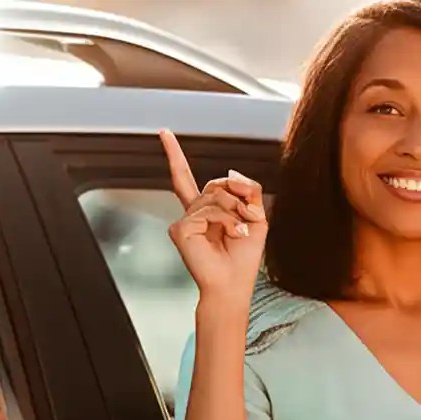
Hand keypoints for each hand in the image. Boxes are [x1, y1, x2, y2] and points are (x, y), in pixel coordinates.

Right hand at [160, 129, 266, 308]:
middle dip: (238, 198)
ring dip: (235, 211)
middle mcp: (191, 213)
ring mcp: (183, 221)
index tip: (164, 133)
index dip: (174, 155)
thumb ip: (248, 190)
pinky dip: (227, 221)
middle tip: (247, 219)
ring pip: (214, 196)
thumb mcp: (256, 218)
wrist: (233, 285)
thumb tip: (230, 173)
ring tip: (239, 232)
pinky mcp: (179, 229)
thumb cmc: (243, 258)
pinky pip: (208, 211)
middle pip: (215, 185)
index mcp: (205, 210)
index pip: (187, 178)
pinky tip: (232, 235)